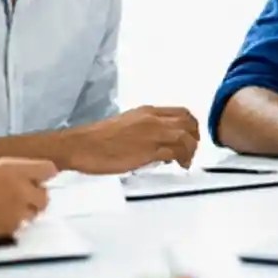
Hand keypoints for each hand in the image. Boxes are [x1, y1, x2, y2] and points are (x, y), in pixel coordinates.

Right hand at [0, 158, 57, 242]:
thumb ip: (20, 171)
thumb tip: (42, 176)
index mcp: (14, 168)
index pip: (48, 169)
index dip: (45, 174)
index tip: (42, 177)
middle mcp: (20, 188)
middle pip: (45, 195)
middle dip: (37, 196)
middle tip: (24, 196)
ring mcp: (17, 210)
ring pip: (35, 212)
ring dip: (27, 210)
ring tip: (8, 207)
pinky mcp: (11, 228)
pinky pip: (21, 225)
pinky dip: (15, 222)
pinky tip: (0, 217)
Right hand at [66, 106, 199, 173]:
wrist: (82, 145)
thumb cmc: (98, 139)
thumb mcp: (126, 124)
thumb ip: (144, 129)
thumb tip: (157, 143)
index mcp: (147, 111)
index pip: (181, 112)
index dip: (191, 126)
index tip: (189, 138)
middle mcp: (152, 120)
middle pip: (188, 123)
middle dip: (195, 137)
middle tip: (190, 151)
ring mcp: (151, 134)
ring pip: (185, 137)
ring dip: (190, 150)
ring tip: (185, 162)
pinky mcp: (148, 151)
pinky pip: (174, 152)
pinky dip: (181, 159)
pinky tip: (177, 165)